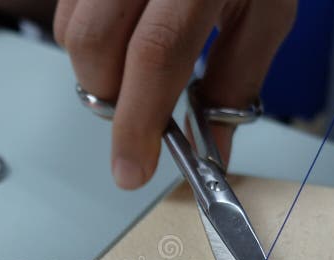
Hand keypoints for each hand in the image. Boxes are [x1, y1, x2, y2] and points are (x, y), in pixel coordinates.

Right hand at [54, 0, 295, 188]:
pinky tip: (121, 40)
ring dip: (96, 72)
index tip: (132, 170)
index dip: (137, 122)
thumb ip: (236, 85)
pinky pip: (66, 10)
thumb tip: (212, 151)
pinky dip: (87, 42)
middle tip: (138, 115)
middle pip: (97, 44)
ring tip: (134, 73)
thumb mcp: (267, 14)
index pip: (155, 55)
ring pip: (72, 30)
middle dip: (110, 100)